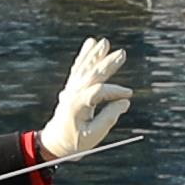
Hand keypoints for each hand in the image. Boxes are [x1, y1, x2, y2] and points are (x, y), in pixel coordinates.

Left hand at [43, 37, 133, 157]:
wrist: (55, 142)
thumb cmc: (75, 142)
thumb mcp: (93, 135)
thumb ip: (109, 118)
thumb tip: (124, 102)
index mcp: (77, 105)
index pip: (98, 92)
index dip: (115, 92)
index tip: (129, 94)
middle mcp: (72, 94)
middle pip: (91, 75)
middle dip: (107, 64)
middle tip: (121, 53)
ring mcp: (70, 89)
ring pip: (84, 68)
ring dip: (94, 54)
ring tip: (104, 42)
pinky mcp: (71, 87)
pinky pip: (78, 68)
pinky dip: (85, 56)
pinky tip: (91, 44)